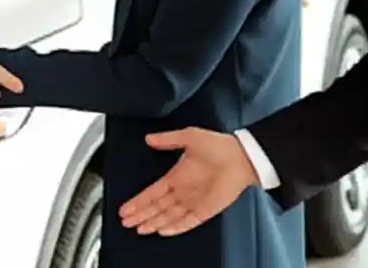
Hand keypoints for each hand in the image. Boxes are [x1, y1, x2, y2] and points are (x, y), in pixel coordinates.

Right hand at [117, 129, 258, 235]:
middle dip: (141, 215)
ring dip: (154, 222)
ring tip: (139, 229)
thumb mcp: (189, 136)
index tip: (126, 208)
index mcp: (176, 176)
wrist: (241, 156)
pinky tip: (163, 231)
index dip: (138, 201)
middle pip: (156, 207)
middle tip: (126, 222)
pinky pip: (188, 222)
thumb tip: (149, 138)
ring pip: (168, 216)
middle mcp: (182, 191)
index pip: (152, 192)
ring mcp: (194, 202)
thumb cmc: (218, 145)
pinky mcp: (206, 210)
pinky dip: (176, 227)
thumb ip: (167, 139)